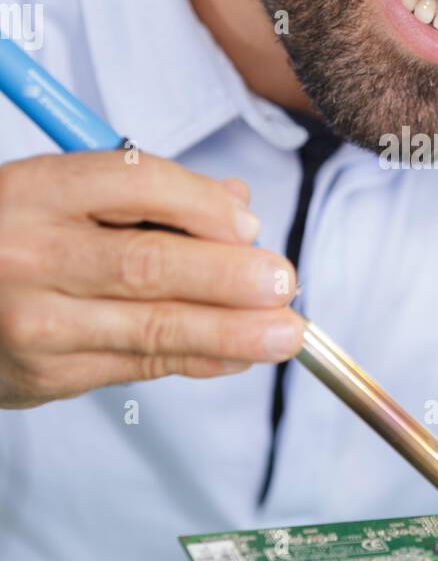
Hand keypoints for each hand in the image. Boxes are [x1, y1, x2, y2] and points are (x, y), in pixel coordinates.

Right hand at [0, 151, 304, 407]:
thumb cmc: (13, 234)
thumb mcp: (59, 194)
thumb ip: (147, 196)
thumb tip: (239, 209)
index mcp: (35, 190)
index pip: (137, 184)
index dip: (203, 205)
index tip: (251, 227)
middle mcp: (30, 256)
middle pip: (148, 264)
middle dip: (228, 276)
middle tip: (284, 282)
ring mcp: (36, 323)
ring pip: (151, 326)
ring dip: (231, 332)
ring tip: (286, 333)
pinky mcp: (46, 376)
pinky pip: (138, 365)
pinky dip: (198, 359)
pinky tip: (239, 355)